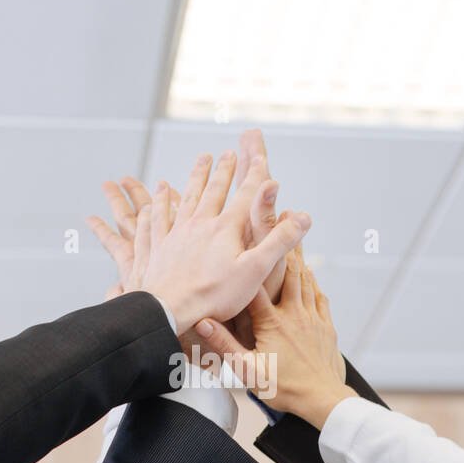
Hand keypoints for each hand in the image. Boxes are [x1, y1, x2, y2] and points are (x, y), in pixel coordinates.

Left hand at [88, 149, 307, 338]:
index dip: (256, 176)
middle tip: (229, 152)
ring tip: (202, 159)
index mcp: (226, 229)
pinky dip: (161, 201)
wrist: (169, 310)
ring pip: (188, 196)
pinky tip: (159, 191)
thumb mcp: (255, 271)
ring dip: (197, 176)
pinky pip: (159, 217)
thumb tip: (304, 217)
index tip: (262, 157)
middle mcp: (200, 223)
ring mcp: (177, 233)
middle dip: (224, 170)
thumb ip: (279, 241)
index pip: (245, 195)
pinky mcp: (159, 246)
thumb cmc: (214, 295)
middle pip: (214, 190)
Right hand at [194, 244, 354, 427]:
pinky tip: (310, 276)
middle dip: (282, 245)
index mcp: (271, 323)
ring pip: (305, 281)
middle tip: (280, 219)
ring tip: (293, 238)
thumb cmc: (284, 389)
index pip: (256, 283)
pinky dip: (313, 283)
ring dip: (299, 258)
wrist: (323, 400)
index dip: (251, 256)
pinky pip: (319, 298)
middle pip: (286, 272)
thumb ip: (224, 344)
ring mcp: (312, 319)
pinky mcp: (326, 328)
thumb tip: (203, 320)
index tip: (246, 233)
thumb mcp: (247, 370)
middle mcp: (293, 314)